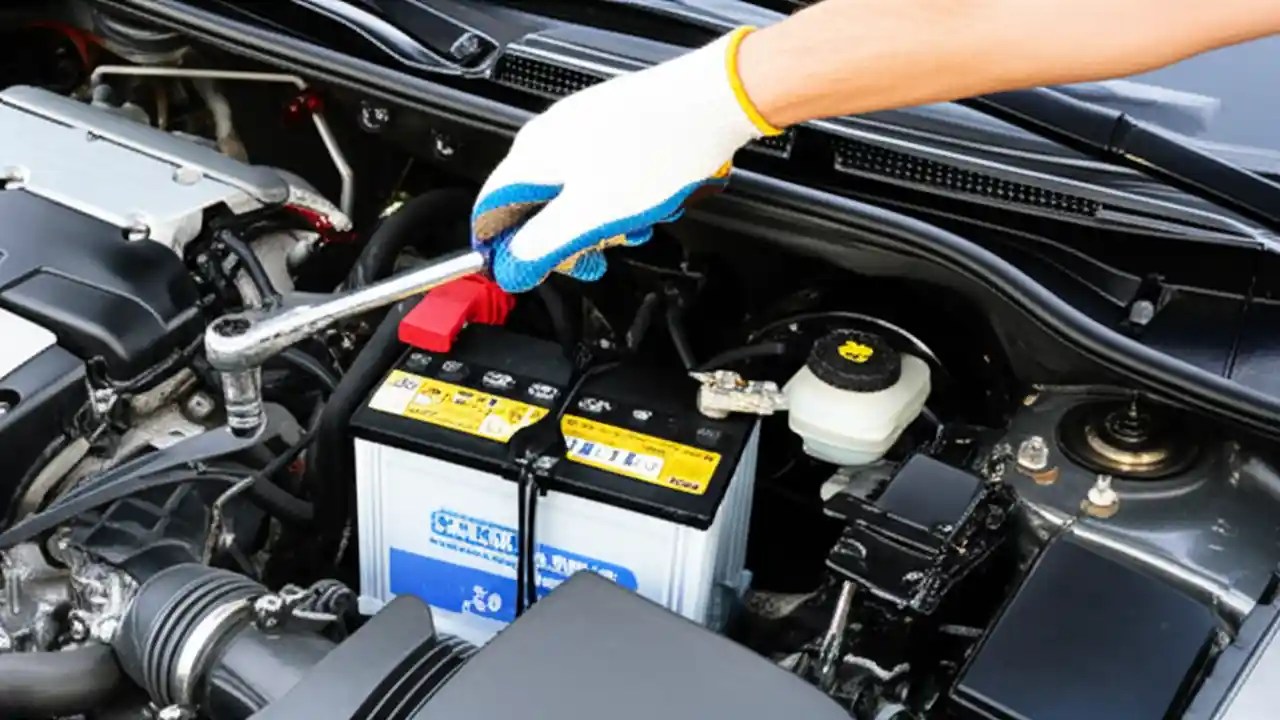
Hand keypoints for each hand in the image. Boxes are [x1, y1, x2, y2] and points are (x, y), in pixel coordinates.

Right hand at [471, 27, 781, 291]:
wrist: (713, 103)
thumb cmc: (657, 149)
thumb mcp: (591, 215)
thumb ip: (544, 245)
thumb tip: (511, 267)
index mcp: (533, 155)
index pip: (491, 213)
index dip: (509, 249)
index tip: (538, 270)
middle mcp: (551, 136)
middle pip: (538, 207)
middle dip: (570, 238)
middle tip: (598, 254)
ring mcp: (585, 128)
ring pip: (577, 196)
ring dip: (606, 222)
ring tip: (638, 222)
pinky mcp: (617, 128)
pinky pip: (607, 178)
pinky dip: (627, 198)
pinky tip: (652, 201)